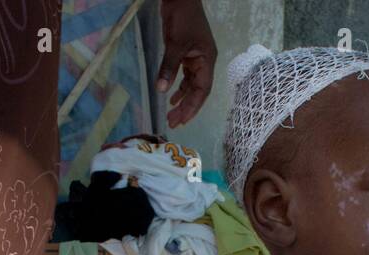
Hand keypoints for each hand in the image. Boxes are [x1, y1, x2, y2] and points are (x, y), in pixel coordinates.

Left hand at [157, 0, 216, 127]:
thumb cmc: (182, 18)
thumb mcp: (175, 43)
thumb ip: (169, 67)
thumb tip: (161, 90)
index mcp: (207, 61)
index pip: (202, 90)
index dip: (193, 107)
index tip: (182, 120)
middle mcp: (204, 63)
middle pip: (197, 91)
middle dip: (186, 108)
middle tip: (173, 123)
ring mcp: (196, 59)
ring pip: (191, 86)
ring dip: (182, 100)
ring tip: (171, 115)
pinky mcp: (187, 55)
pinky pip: (185, 77)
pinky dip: (178, 88)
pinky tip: (171, 98)